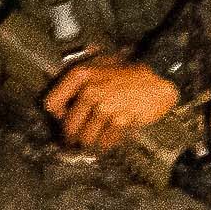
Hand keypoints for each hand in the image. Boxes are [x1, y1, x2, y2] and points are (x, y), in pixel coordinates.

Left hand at [44, 54, 182, 152]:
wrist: (159, 76)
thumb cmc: (129, 71)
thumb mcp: (99, 65)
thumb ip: (78, 82)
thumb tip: (58, 108)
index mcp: (80, 76)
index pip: (51, 104)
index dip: (58, 114)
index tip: (65, 118)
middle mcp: (89, 91)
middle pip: (68, 126)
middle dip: (73, 136)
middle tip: (77, 139)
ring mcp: (104, 107)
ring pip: (86, 138)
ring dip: (91, 143)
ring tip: (96, 140)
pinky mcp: (119, 121)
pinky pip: (105, 142)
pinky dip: (107, 144)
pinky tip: (111, 137)